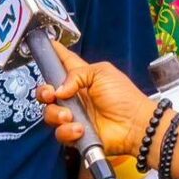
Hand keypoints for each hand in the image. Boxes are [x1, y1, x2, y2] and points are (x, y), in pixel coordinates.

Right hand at [37, 42, 156, 157]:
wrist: (135, 124)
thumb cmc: (123, 96)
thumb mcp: (102, 73)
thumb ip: (76, 74)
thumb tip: (58, 90)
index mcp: (81, 77)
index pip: (63, 62)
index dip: (53, 53)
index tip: (45, 44)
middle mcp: (74, 96)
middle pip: (47, 92)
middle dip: (43, 92)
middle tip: (51, 95)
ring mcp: (74, 115)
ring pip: (49, 114)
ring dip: (56, 114)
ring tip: (70, 115)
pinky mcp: (76, 134)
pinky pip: (60, 133)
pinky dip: (67, 131)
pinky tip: (80, 128)